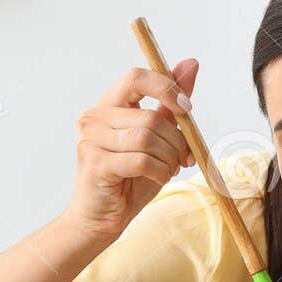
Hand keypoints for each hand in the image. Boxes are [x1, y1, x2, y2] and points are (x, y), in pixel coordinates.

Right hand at [60, 60, 199, 243]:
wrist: (102, 218)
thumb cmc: (129, 178)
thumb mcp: (158, 138)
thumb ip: (170, 104)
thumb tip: (191, 63)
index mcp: (109, 105)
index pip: (138, 77)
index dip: (167, 89)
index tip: (186, 109)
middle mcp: (95, 117)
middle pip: (150, 117)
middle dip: (176, 141)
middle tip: (181, 159)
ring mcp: (91, 139)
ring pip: (147, 138)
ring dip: (167, 158)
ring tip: (167, 170)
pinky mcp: (95, 163)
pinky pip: (141, 160)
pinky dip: (158, 171)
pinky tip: (157, 177)